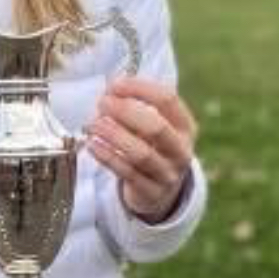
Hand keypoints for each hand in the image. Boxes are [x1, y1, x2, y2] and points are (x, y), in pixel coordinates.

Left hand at [85, 76, 197, 222]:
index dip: (139, 89)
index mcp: (185, 126)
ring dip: (114, 135)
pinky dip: (108, 157)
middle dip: (126, 112)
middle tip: (102, 104)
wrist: (160, 191)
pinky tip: (92, 145)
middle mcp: (181, 150)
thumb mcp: (155, 126)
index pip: (167, 100)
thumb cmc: (152, 147)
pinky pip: (127, 173)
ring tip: (93, 124)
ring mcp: (168, 174)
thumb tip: (109, 88)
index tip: (114, 85)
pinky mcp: (150, 193)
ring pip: (141, 154)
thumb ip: (138, 107)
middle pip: (156, 127)